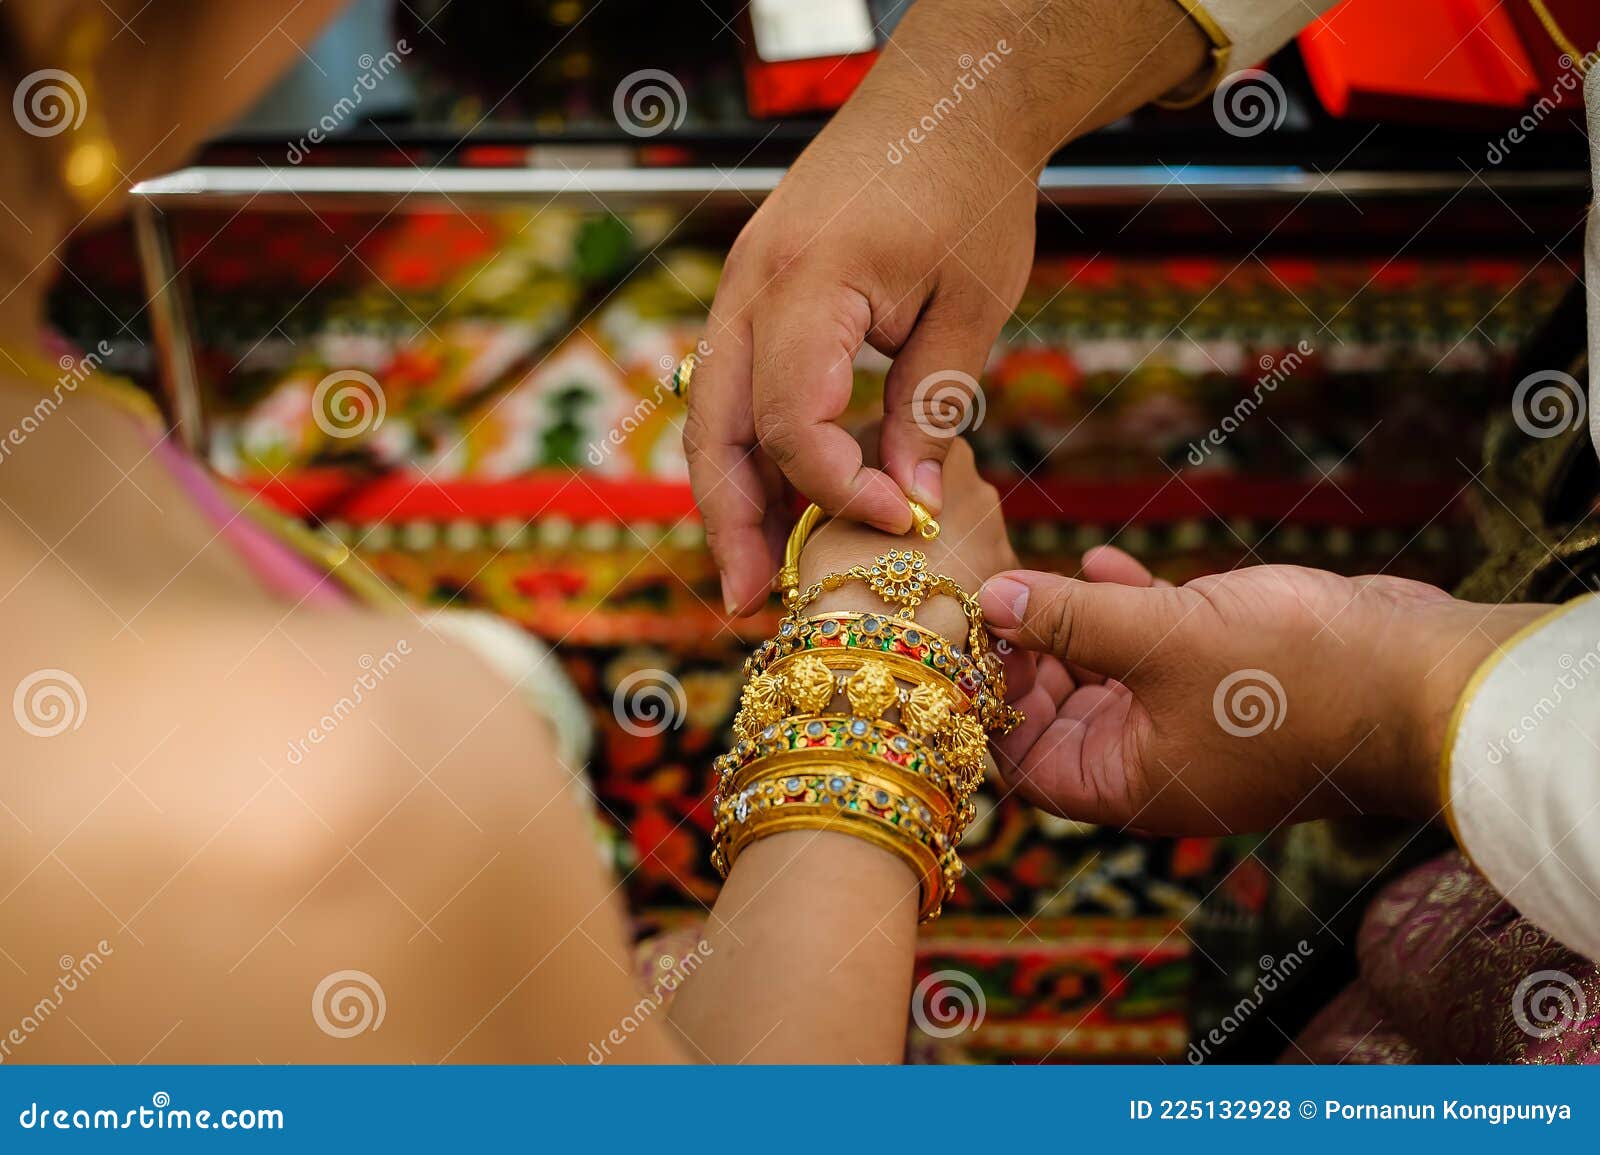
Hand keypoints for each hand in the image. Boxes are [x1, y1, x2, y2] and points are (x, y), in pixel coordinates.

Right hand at [683, 0, 1209, 616]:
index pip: (789, 418)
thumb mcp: (971, 305)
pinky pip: (733, 385)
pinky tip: (777, 500)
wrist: (947, 101)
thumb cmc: (970, 192)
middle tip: (748, 601)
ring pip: (710, 412)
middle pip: (715, 427)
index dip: (832, 486)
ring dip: (730, 494)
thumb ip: (930, 407)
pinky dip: (748, 447)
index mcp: (810, 282)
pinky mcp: (753, 294)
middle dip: (730, 521)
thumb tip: (905, 505)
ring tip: (753, 573)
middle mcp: (752, 286)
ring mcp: (742, 287)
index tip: (892, 520)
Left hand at [978, 549, 1550, 833]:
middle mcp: (1154, 764)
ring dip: (1069, 627)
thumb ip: (1072, 620)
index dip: (990, 706)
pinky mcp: (1225, 679)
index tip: (975, 639)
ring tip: (1037, 578)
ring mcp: (1192, 722)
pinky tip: (1103, 561)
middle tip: (998, 601)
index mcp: (1129, 785)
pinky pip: (1154, 649)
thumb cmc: (1294, 679)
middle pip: (1056, 719)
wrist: (1423, 681)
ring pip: (1103, 678)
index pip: (1024, 765)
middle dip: (1025, 659)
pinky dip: (1124, 608)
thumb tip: (994, 600)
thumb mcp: (1163, 640)